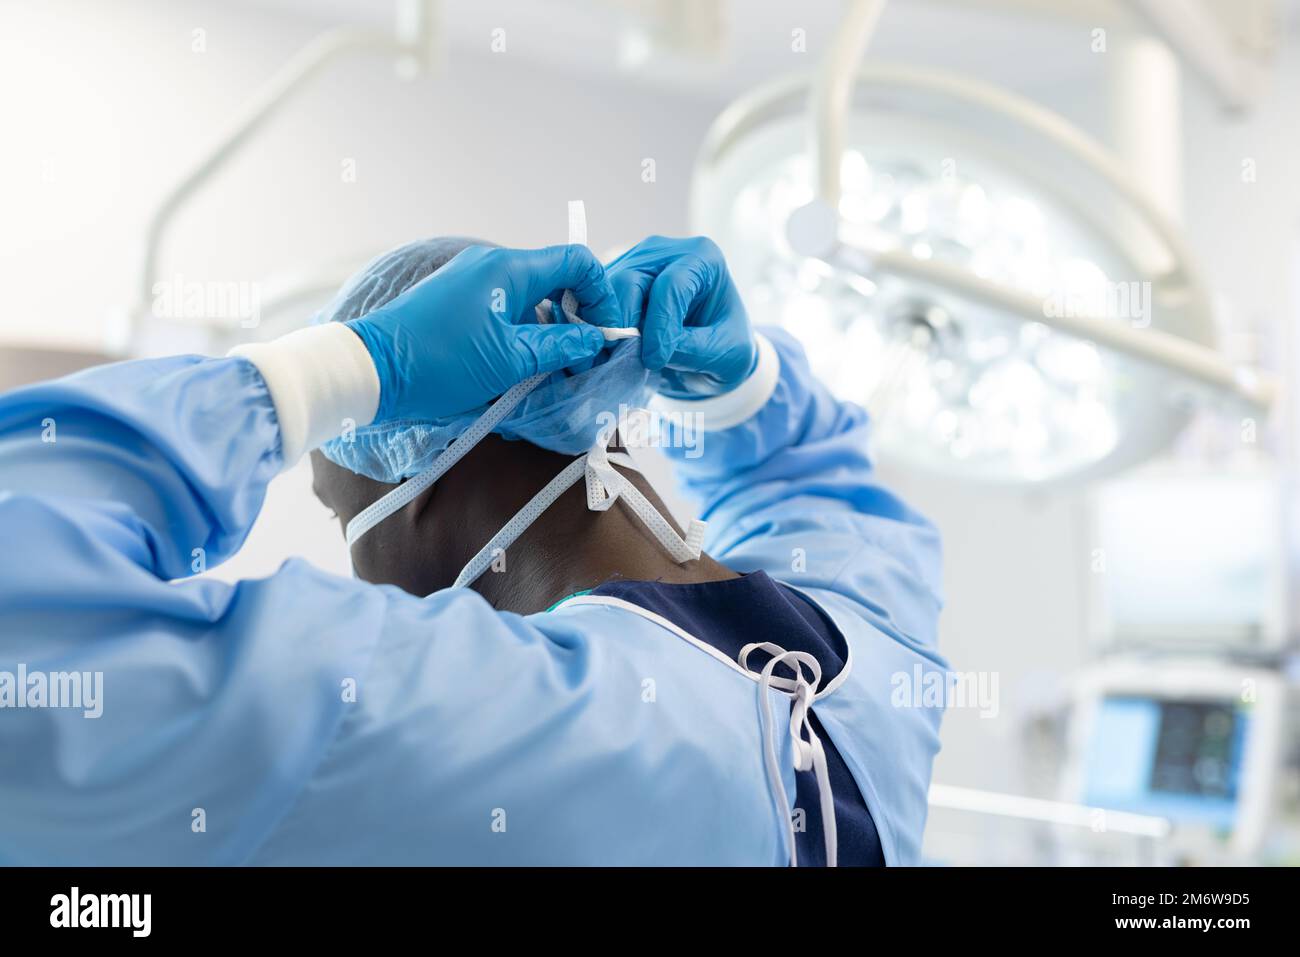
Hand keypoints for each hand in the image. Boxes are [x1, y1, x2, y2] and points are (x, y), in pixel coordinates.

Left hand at [346, 244, 619, 421]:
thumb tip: (595, 339)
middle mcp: (493, 266)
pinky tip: (524, 371)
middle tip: (581, 363)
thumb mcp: (509, 360)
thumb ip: (559, 346)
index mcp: (509, 268)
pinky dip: (523, 337)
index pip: (576, 262)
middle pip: (555, 283)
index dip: (600, 295)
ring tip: (553, 375)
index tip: (604, 332)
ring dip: (549, 335)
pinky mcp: (459, 304)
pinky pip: (506, 313)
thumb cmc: (438, 362)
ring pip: (531, 303)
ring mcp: (473, 283)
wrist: (372, 369)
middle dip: (576, 322)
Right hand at [605, 236, 756, 398]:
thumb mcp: (725, 354)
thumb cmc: (728, 346)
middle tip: (625, 358)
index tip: (655, 359)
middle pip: (630, 280)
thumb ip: (691, 350)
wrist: (714, 353)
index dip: (660, 325)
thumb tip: (647, 350)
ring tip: (615, 359)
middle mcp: (665, 252)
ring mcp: (636, 263)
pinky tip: (606, 352)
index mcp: (703, 259)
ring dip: (607, 327)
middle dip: (623, 323)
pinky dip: (599, 328)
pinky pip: (597, 302)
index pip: (671, 285)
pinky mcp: (616, 282)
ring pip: (606, 291)